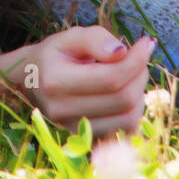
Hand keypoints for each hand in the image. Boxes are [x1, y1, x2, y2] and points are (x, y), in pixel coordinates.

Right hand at [27, 25, 154, 138]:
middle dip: (140, 74)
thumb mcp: (71, 37)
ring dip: (140, 94)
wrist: (33, 81)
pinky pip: (123, 132)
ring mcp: (72, 130)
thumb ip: (95, 39)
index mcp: (56, 81)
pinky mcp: (84, 141)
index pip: (111, 78)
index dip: (136, 61)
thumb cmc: (56, 54)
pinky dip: (133, 112)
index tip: (146, 43)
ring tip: (133, 73)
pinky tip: (127, 92)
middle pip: (122, 99)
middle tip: (139, 57)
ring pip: (127, 119)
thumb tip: (122, 52)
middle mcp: (62, 111)